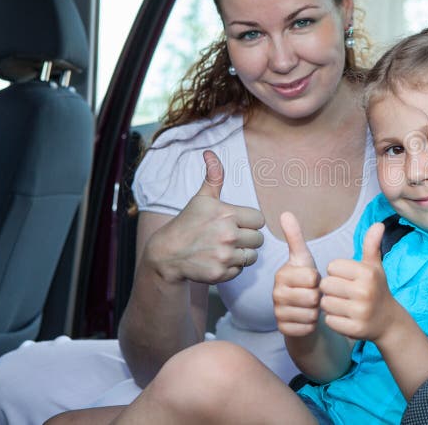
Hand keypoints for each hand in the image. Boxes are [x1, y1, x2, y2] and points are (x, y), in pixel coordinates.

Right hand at [145, 150, 264, 283]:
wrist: (167, 253)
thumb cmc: (188, 223)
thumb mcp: (201, 198)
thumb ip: (214, 177)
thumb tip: (210, 153)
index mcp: (227, 214)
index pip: (259, 220)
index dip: (250, 222)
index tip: (236, 223)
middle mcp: (228, 235)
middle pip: (259, 239)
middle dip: (248, 238)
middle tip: (230, 237)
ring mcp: (224, 255)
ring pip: (252, 256)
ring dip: (242, 253)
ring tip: (225, 248)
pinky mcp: (221, 273)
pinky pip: (240, 270)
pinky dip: (232, 268)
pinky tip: (218, 260)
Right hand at [273, 212, 321, 336]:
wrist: (302, 311)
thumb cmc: (306, 282)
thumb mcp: (303, 259)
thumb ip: (295, 237)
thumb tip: (285, 212)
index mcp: (282, 274)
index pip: (312, 276)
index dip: (319, 280)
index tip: (313, 280)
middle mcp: (276, 293)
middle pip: (312, 296)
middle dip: (319, 297)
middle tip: (314, 295)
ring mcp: (278, 312)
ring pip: (310, 313)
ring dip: (316, 311)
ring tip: (311, 306)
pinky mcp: (284, 329)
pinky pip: (307, 327)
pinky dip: (312, 324)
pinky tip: (308, 319)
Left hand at [320, 223, 397, 342]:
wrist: (388, 321)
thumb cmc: (376, 289)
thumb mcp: (374, 266)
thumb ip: (371, 245)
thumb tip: (378, 224)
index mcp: (367, 273)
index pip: (332, 266)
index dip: (336, 273)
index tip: (347, 278)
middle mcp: (364, 291)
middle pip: (326, 285)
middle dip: (330, 289)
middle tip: (343, 293)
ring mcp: (360, 312)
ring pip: (325, 303)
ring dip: (330, 305)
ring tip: (343, 305)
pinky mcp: (354, 329)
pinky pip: (329, 321)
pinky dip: (333, 319)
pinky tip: (345, 317)